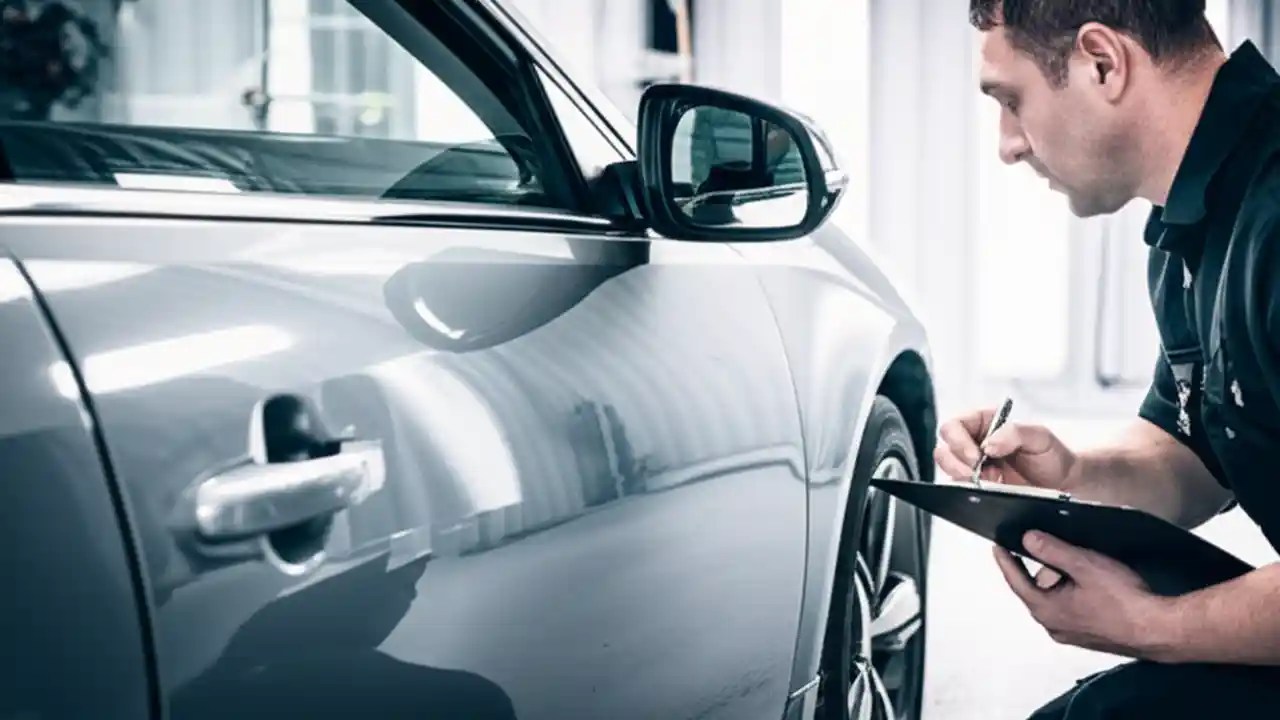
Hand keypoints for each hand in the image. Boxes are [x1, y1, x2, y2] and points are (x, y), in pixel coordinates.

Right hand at [934, 408, 1079, 488]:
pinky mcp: (976, 487)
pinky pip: (959, 489)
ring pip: (948, 469)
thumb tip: (988, 444)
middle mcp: (974, 442)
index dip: (958, 440)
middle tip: (976, 474)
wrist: (1065, 483)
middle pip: (944, 448)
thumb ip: (1014, 432)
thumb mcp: (1040, 435)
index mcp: (985, 422)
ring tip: (983, 483)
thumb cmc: (1052, 454)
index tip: (976, 456)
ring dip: (960, 477)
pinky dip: (967, 491)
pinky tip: (986, 492)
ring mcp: (973, 466)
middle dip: (956, 463)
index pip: (954, 426)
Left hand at [993, 531, 1172, 658]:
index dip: (1006, 561)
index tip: (997, 547)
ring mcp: (1073, 633)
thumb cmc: (1124, 601)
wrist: (1159, 630)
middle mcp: (1055, 626)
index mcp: (1047, 611)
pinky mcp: (1090, 635)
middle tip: (1051, 549)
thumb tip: (1028, 539)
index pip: (1016, 581)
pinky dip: (1074, 592)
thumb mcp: (1084, 565)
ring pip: (1056, 599)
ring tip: (1079, 563)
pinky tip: (1092, 583)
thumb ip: (1053, 551)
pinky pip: (1072, 608)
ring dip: (1061, 581)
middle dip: (1041, 568)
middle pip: (1036, 590)